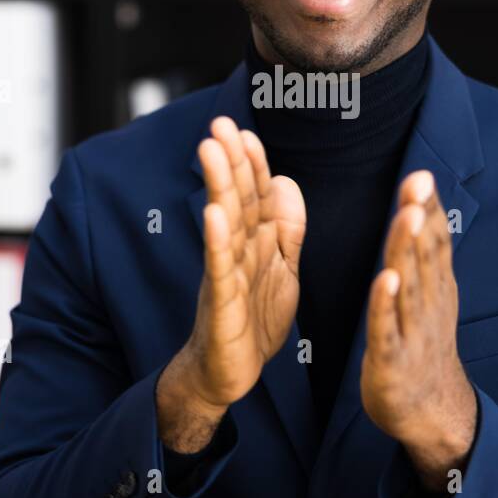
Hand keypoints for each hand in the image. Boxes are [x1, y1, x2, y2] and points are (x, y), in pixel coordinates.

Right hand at [167, 116, 305, 424]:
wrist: (231, 374)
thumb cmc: (253, 320)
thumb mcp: (283, 268)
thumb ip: (286, 227)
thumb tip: (285, 180)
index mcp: (256, 243)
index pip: (255, 195)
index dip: (252, 163)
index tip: (245, 130)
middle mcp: (238, 252)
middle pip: (236, 199)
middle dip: (230, 160)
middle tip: (218, 122)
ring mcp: (227, 276)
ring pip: (225, 224)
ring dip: (219, 186)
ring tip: (211, 151)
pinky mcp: (222, 304)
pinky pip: (219, 269)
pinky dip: (217, 241)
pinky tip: (214, 215)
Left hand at [361, 170, 476, 490]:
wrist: (432, 410)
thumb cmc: (424, 345)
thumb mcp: (432, 296)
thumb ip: (426, 254)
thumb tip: (421, 204)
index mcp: (437, 289)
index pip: (435, 243)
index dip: (430, 210)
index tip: (422, 176)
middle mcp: (429, 306)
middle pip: (424, 257)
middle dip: (420, 219)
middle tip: (418, 184)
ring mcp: (412, 333)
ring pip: (409, 287)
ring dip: (407, 251)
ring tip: (408, 218)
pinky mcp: (392, 361)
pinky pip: (387, 329)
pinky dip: (385, 305)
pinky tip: (385, 280)